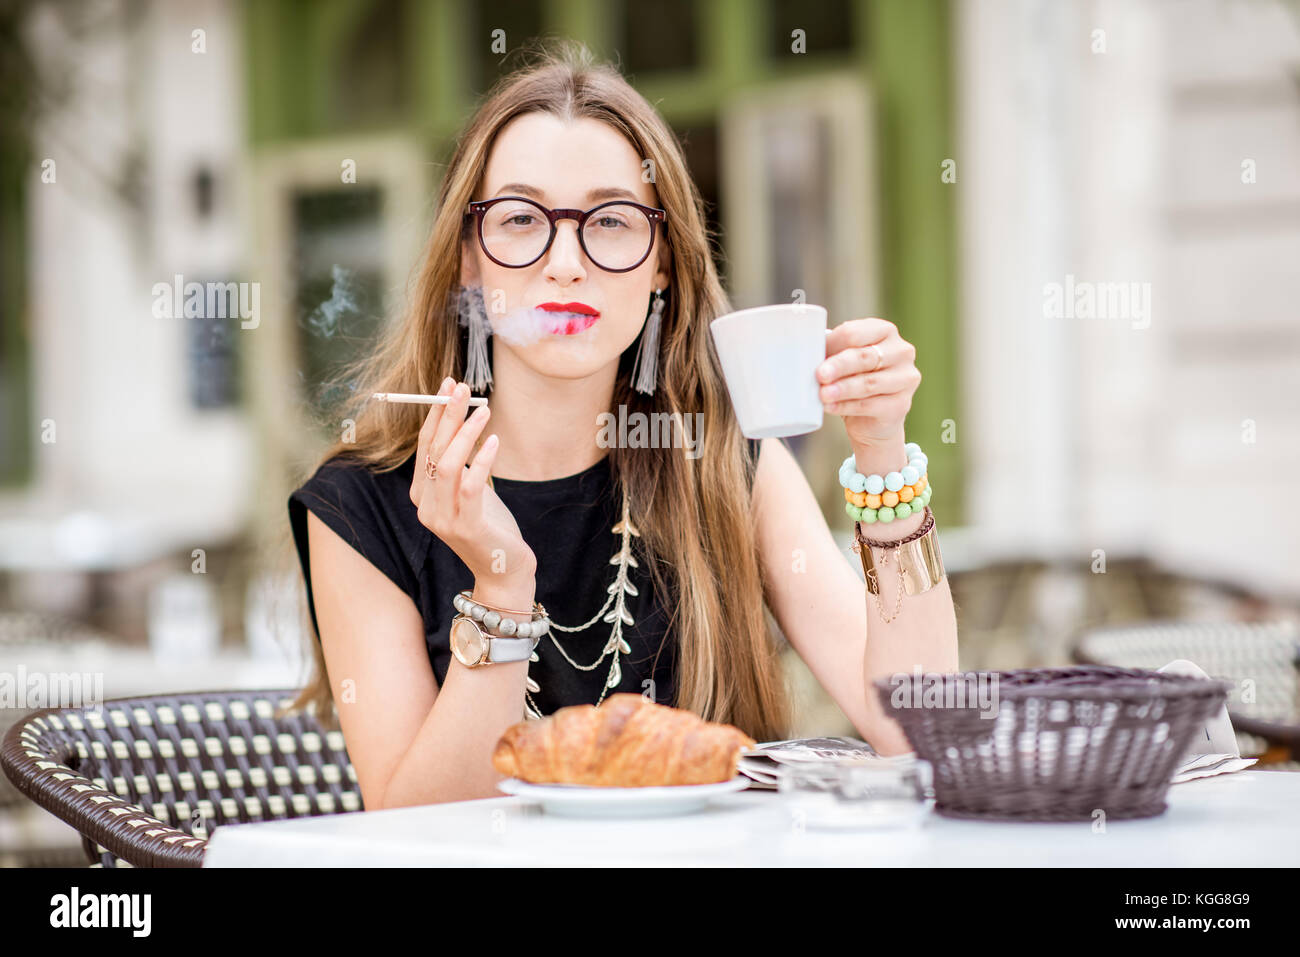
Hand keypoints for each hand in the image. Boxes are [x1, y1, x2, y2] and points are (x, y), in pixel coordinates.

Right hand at [409, 378, 536, 581]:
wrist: (504, 570)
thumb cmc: (491, 525)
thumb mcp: (472, 490)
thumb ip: (463, 463)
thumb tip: (466, 420)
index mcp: (423, 494)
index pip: (424, 446)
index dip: (435, 414)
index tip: (448, 386)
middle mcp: (426, 506)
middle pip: (432, 450)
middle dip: (447, 415)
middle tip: (462, 387)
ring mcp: (443, 519)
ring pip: (446, 465)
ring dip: (465, 433)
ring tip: (484, 410)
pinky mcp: (467, 527)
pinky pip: (470, 486)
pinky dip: (482, 460)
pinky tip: (494, 441)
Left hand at [817, 318, 920, 452]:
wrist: (871, 419)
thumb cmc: (854, 380)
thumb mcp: (844, 362)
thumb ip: (831, 352)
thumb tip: (805, 351)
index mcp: (885, 331)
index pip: (856, 333)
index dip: (833, 343)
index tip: (813, 353)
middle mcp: (901, 351)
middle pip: (865, 356)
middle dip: (839, 366)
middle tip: (819, 374)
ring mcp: (905, 378)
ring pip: (869, 383)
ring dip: (842, 389)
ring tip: (823, 394)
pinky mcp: (902, 404)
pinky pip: (870, 405)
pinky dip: (847, 406)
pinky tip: (831, 407)